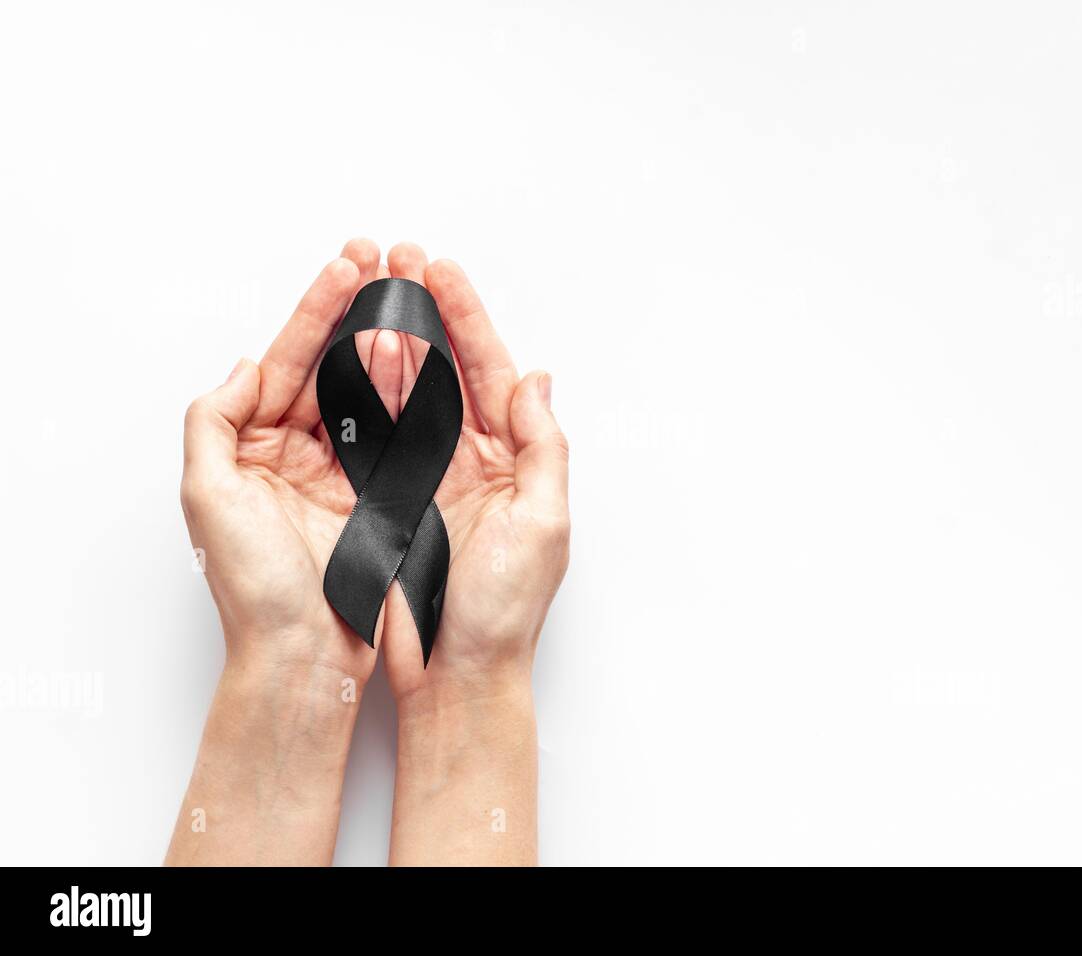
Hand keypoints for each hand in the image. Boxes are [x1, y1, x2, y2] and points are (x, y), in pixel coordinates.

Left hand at [172, 244, 401, 863]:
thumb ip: (212, 421)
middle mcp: (297, 455)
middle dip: (362, 308)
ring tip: (414, 294)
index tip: (351, 266)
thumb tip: (245, 365)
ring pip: (372, 393)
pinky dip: (414, 398)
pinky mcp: (379, 500)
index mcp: (252, 446)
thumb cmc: (256, 591)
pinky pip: (400, 437)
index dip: (321, 308)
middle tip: (388, 258)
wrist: (306, 660)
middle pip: (334, 364)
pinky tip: (430, 362)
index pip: (292, 359)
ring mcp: (342, 475)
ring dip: (393, 343)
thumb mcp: (205, 497)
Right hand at [341, 242, 570, 704]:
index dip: (466, 318)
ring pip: (405, 394)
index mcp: (514, 460)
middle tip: (396, 262)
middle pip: (446, 369)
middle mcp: (473, 461)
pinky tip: (347, 360)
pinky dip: (361, 397)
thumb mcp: (543, 522)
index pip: (490, 371)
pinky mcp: (391, 501)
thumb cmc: (505, 610)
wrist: (456, 675)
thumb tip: (537, 378)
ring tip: (367, 296)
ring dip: (389, 343)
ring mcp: (429, 479)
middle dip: (423, 314)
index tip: (440, 271)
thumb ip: (542, 446)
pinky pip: (373, 436)